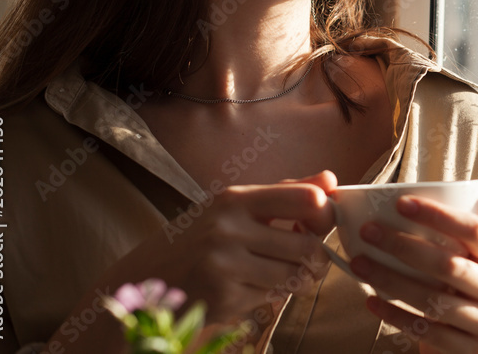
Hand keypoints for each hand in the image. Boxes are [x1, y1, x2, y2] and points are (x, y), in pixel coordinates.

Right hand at [97, 171, 336, 325]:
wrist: (147, 277)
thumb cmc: (201, 236)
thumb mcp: (236, 205)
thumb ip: (286, 192)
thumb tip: (331, 180)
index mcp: (235, 198)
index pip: (305, 199)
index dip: (325, 214)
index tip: (320, 223)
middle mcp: (229, 229)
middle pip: (307, 247)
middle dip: (317, 257)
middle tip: (311, 259)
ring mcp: (224, 265)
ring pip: (295, 277)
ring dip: (300, 279)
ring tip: (287, 273)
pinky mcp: (223, 299)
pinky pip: (272, 298)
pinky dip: (272, 295)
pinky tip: (253, 286)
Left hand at [350, 190, 477, 353]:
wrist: (469, 346)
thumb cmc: (463, 290)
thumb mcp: (475, 258)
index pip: (474, 230)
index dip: (438, 215)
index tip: (400, 203)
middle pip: (449, 264)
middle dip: (403, 245)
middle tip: (369, 231)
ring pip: (432, 300)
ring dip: (390, 280)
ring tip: (359, 264)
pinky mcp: (469, 352)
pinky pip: (425, 331)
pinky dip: (394, 314)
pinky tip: (372, 300)